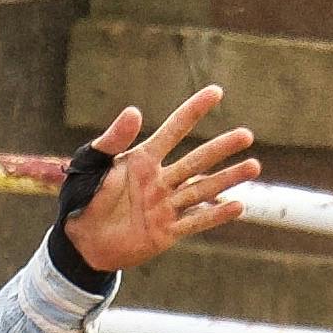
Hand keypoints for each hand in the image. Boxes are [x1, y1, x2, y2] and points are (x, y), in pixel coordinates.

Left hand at [59, 88, 259, 274]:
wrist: (78, 241)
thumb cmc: (81, 199)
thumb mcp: (88, 166)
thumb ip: (111, 141)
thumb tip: (134, 111)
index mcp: (142, 160)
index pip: (172, 130)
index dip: (193, 110)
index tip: (216, 92)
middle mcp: (159, 180)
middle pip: (196, 160)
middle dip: (221, 147)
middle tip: (246, 134)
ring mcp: (165, 206)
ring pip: (202, 189)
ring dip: (228, 178)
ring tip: (253, 166)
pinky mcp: (166, 231)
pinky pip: (194, 221)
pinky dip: (215, 215)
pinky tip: (238, 206)